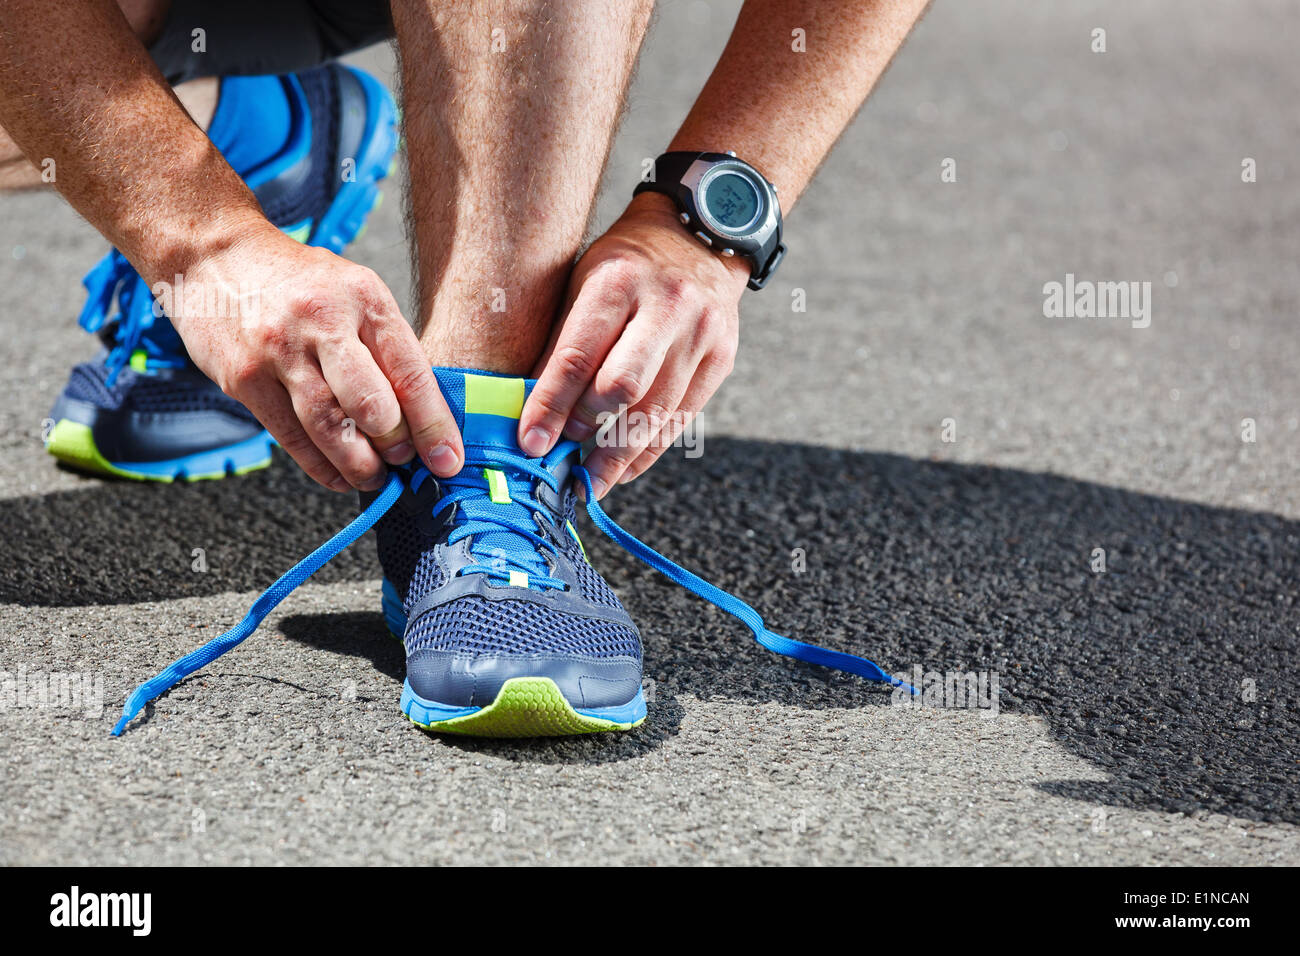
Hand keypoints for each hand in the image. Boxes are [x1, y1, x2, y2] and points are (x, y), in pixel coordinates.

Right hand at [167, 223, 462, 491]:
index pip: (411, 372)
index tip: (447, 459)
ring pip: (329, 426)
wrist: (214, 256)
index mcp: (365, 299)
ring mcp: (280, 351)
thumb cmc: (299, 282)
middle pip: (372, 404)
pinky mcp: (244, 378)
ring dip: (359, 465)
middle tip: (404, 462)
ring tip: (374, 478)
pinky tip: (337, 476)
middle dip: (395, 445)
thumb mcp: (354, 293)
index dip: (433, 425)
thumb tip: (421, 416)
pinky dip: (319, 465)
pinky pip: (290, 436)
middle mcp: (323, 322)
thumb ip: (386, 347)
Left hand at [519, 192, 748, 496]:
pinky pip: (680, 420)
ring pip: (654, 413)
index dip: (550, 406)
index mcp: (618, 280)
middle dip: (586, 430)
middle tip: (559, 459)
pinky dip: (648, 451)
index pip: (578, 356)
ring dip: (616, 457)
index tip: (529, 444)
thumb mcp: (582, 282)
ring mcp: (700, 334)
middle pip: (622, 388)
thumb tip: (529, 410)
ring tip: (588, 483)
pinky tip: (623, 469)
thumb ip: (560, 342)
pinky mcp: (720, 359)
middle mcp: (666, 306)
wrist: (699, 236)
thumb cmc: (625, 264)